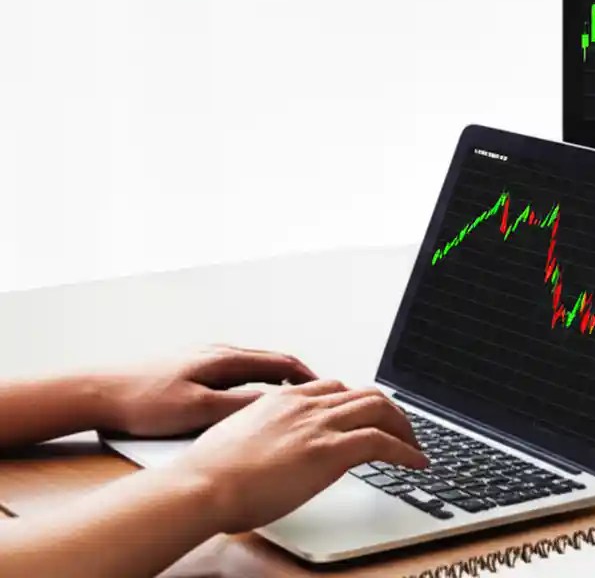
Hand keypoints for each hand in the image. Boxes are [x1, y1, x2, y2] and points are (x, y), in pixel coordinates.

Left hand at [100, 345, 317, 436]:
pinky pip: (235, 374)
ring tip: (291, 403)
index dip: (310, 378)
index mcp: (225, 359)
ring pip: (253, 368)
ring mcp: (204, 359)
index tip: (329, 392)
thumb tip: (278, 404)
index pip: (283, 362)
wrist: (97, 391)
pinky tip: (249, 404)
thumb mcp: (197, 409)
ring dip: (277, 382)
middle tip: (319, 397)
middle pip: (272, 361)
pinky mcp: (190, 370)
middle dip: (299, 378)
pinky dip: (254, 385)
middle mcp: (218, 353)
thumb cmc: (142, 400)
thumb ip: (240, 405)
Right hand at [168, 380, 428, 532]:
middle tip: (402, 431)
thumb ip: (264, 433)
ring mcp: (318, 425)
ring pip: (380, 410)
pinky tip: (415, 462)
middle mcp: (304, 404)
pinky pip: (382, 442)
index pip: (335, 388)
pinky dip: (406, 450)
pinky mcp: (329, 450)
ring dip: (404, 428)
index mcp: (282, 400)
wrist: (203, 486)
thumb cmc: (210, 474)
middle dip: (391, 412)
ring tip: (414, 447)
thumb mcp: (240, 438)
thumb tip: (272, 448)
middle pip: (365, 394)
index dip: (359, 403)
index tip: (369, 417)